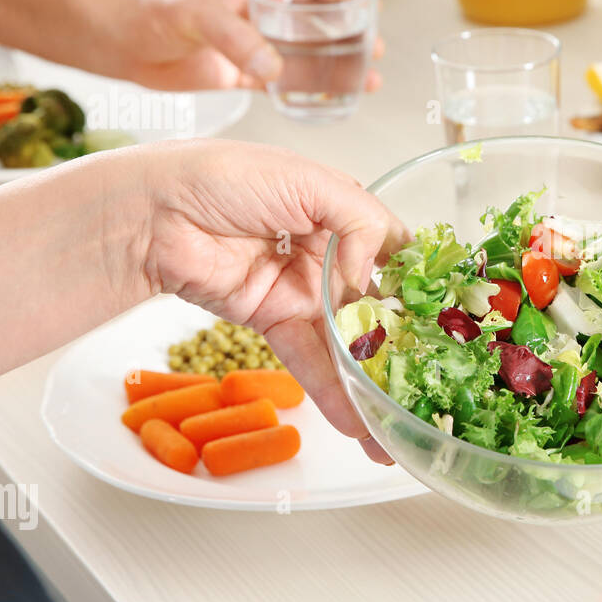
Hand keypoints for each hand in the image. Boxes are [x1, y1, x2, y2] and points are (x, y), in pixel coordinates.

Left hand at [106, 0, 383, 91]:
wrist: (114, 38)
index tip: (371, 3)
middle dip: (353, 33)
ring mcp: (254, 43)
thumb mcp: (196, 14)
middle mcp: (262, 11)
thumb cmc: (150, 9)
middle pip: (321, 18)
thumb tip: (273, 70)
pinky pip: (286, 82)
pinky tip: (331, 100)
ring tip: (368, 81)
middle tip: (376, 50)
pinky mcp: (242, 72)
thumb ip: (237, 39)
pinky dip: (310, 91)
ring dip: (339, 66)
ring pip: (309, 53)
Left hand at [140, 140, 407, 461]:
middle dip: (405, 346)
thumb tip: (374, 274)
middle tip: (433, 385)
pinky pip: (309, 360)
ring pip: (347, 341)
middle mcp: (329, 252)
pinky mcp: (271, 320)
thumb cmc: (223, 175)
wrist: (151, 212)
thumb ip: (359, 220)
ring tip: (397, 427)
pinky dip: (333, 391)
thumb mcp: (308, 179)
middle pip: (379, 304)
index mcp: (343, 210)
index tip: (450, 321)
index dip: (422, 283)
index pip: (398, 250)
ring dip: (372, 383)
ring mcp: (301, 290)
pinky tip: (356, 423)